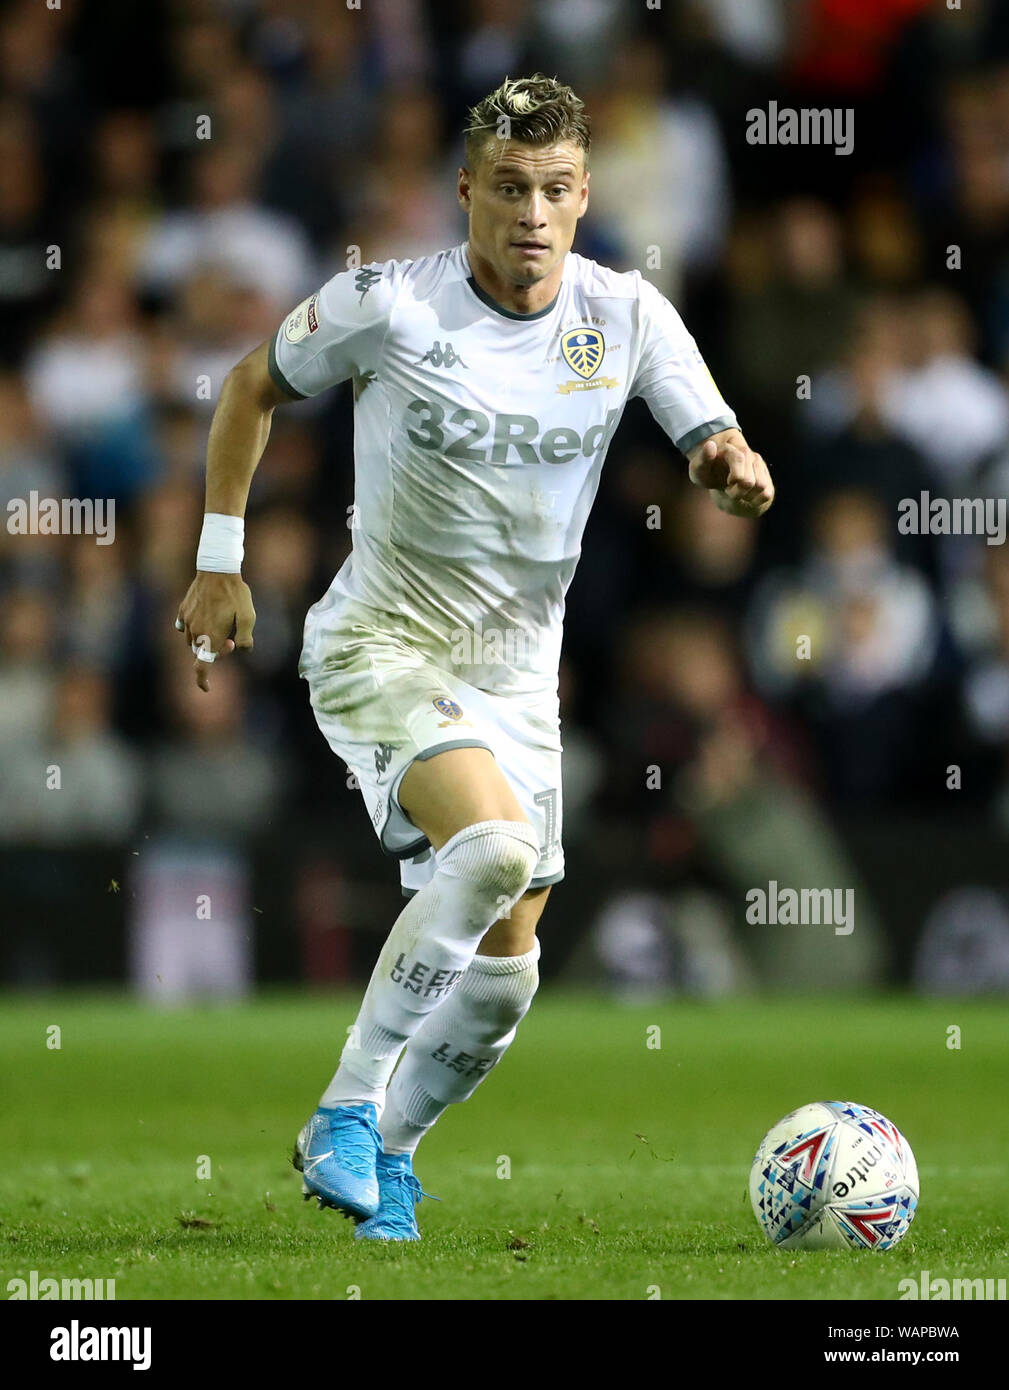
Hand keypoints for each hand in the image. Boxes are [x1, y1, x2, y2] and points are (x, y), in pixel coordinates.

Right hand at [176, 571, 255, 691]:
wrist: (217, 569)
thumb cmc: (235, 594)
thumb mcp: (248, 617)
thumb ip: (245, 639)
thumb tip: (243, 650)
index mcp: (211, 637)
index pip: (202, 666)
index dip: (202, 680)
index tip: (206, 688)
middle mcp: (196, 632)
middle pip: (201, 652)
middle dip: (215, 651)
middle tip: (231, 639)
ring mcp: (187, 620)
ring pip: (192, 640)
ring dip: (205, 640)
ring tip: (220, 625)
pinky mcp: (183, 609)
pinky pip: (184, 626)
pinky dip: (194, 628)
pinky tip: (205, 619)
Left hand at [688, 429, 773, 517]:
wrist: (721, 477)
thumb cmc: (709, 474)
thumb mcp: (699, 470)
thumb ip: (702, 459)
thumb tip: (711, 444)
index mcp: (732, 449)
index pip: (739, 459)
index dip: (734, 477)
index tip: (728, 482)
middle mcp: (749, 455)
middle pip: (749, 481)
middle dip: (737, 492)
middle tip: (729, 490)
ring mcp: (759, 465)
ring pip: (760, 486)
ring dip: (747, 496)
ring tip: (738, 492)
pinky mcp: (766, 476)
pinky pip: (766, 494)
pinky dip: (755, 500)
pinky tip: (746, 496)